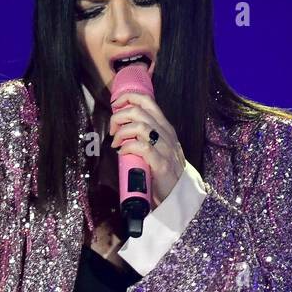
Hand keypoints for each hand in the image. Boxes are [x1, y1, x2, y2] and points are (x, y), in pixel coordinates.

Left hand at [108, 91, 184, 208]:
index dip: (129, 97)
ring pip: (140, 126)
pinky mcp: (161, 163)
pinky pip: (141, 147)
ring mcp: (165, 147)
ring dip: (122, 132)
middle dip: (119, 116)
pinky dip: (127, 147)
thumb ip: (144, 135)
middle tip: (112, 130)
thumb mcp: (156, 147)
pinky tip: (122, 153)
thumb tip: (121, 128)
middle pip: (139, 111)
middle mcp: (166, 133)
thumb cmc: (163, 170)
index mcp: (164, 127)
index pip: (147, 101)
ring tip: (116, 143)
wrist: (178, 194)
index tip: (115, 104)